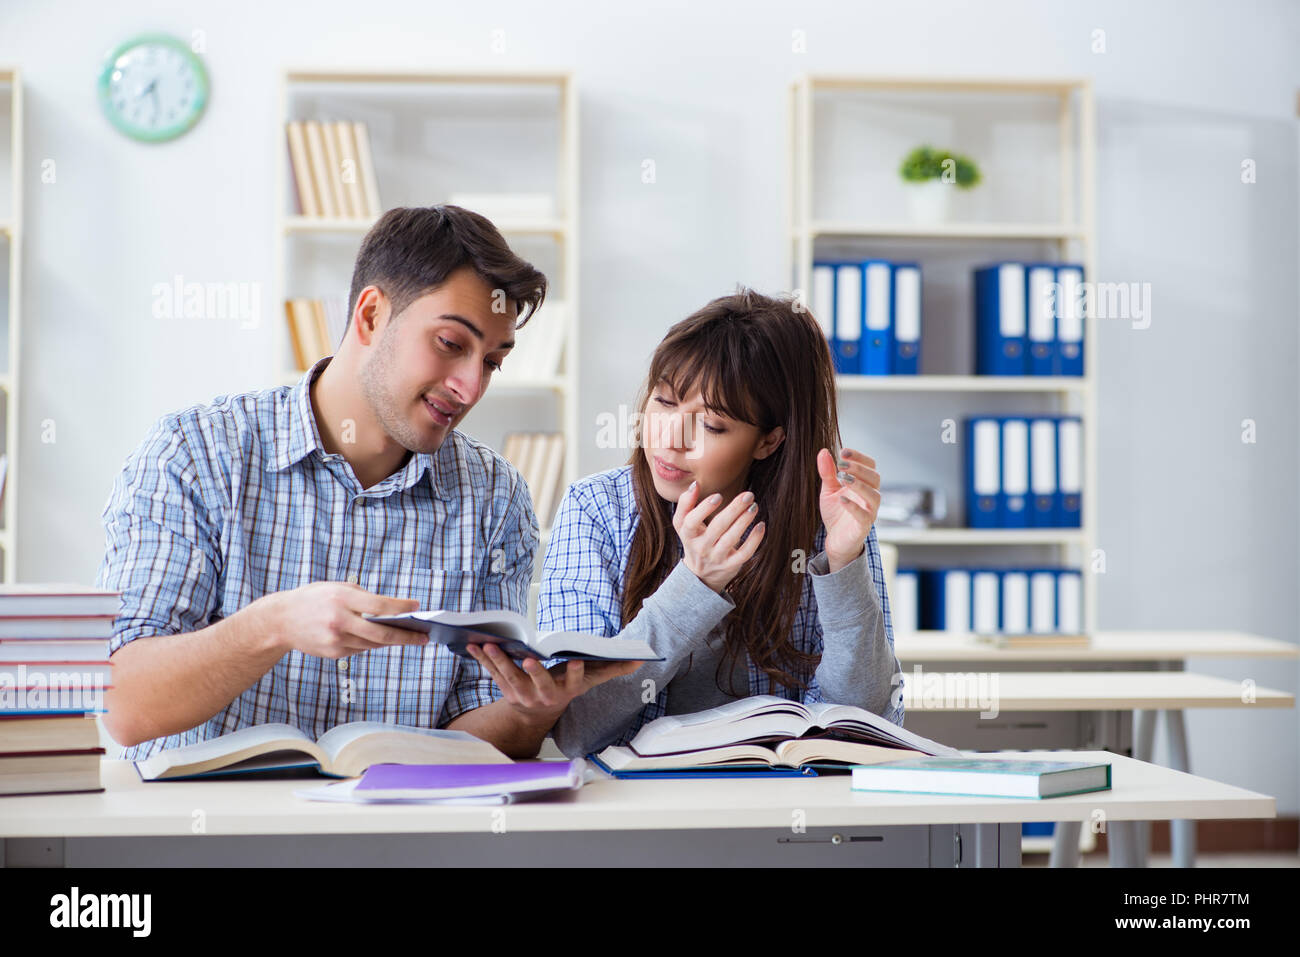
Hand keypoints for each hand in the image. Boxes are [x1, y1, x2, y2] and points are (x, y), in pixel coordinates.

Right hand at [251, 581, 427, 658]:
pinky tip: (382, 640)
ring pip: (372, 643)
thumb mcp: (336, 588)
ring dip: (392, 641)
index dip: (401, 607)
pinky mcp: (333, 653)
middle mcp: (339, 620)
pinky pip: (360, 649)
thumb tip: (391, 610)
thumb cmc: (313, 598)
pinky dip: (371, 644)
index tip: (417, 607)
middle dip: (406, 636)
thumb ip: (362, 597)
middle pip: (381, 632)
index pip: (380, 605)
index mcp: (342, 598)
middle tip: (425, 636)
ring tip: (411, 638)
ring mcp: (336, 639)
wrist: (281, 620)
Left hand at [466, 643, 641, 726]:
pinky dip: (481, 659)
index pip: (576, 683)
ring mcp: (523, 695)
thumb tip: (640, 661)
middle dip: (534, 673)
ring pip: (510, 679)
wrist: (538, 713)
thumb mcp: (590, 680)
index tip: (578, 661)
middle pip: (539, 684)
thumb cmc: (566, 687)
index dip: (577, 673)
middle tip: (529, 661)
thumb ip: (612, 669)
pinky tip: (472, 644)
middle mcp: (545, 696)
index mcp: (568, 690)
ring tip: (490, 644)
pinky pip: (491, 673)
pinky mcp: (504, 690)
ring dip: (499, 662)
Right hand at [672, 481, 765, 593]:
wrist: (700, 574)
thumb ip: (686, 503)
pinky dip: (754, 540)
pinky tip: (761, 526)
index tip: (719, 496)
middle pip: (717, 527)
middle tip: (748, 495)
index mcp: (688, 534)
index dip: (704, 509)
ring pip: (731, 539)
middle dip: (734, 510)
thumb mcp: (683, 524)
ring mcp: (716, 557)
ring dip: (744, 521)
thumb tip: (695, 484)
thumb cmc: (694, 540)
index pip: (691, 521)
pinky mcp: (730, 565)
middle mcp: (701, 547)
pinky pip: (744, 553)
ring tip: (754, 506)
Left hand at [817, 448, 880, 571]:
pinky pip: (865, 516)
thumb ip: (828, 472)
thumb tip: (823, 452)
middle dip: (859, 469)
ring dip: (860, 485)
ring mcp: (869, 512)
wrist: (836, 539)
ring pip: (875, 496)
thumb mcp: (828, 490)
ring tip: (844, 479)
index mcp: (864, 484)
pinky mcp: (863, 527)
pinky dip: (854, 507)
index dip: (860, 457)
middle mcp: (870, 496)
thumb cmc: (836, 512)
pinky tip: (842, 500)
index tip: (843, 452)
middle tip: (842, 465)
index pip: (870, 466)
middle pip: (875, 478)